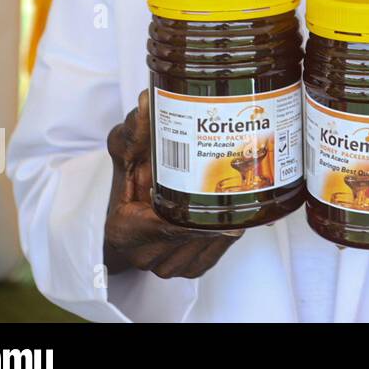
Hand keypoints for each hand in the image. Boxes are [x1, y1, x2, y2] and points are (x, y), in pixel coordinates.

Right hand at [103, 89, 243, 278]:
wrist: (129, 210)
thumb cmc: (127, 179)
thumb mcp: (125, 149)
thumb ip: (134, 129)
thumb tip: (147, 100)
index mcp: (124, 230)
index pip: (166, 226)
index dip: (197, 216)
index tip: (223, 202)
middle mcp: (146, 255)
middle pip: (196, 235)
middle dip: (221, 212)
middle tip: (244, 183)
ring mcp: (169, 266)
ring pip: (211, 245)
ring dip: (230, 222)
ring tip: (245, 193)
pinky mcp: (190, 268)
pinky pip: (218, 252)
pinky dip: (231, 231)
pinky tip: (241, 212)